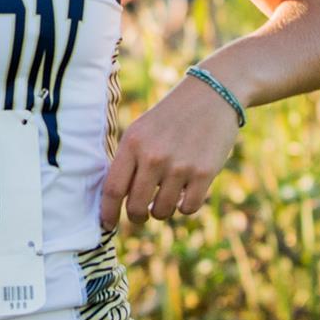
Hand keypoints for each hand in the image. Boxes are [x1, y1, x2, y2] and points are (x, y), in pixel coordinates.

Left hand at [98, 75, 241, 228]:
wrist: (212, 95)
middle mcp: (153, 156)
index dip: (107, 212)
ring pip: (162, 212)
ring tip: (164, 198)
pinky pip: (187, 208)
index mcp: (132, 143)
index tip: (107, 224)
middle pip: (135, 207)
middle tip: (141, 216)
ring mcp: (179, 166)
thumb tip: (116, 201)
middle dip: (136, 217)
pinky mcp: (204, 173)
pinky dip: (184, 206)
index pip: (112, 189)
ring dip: (161, 211)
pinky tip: (185, 194)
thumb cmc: (171, 117)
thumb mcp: (142, 130)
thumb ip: (128, 161)